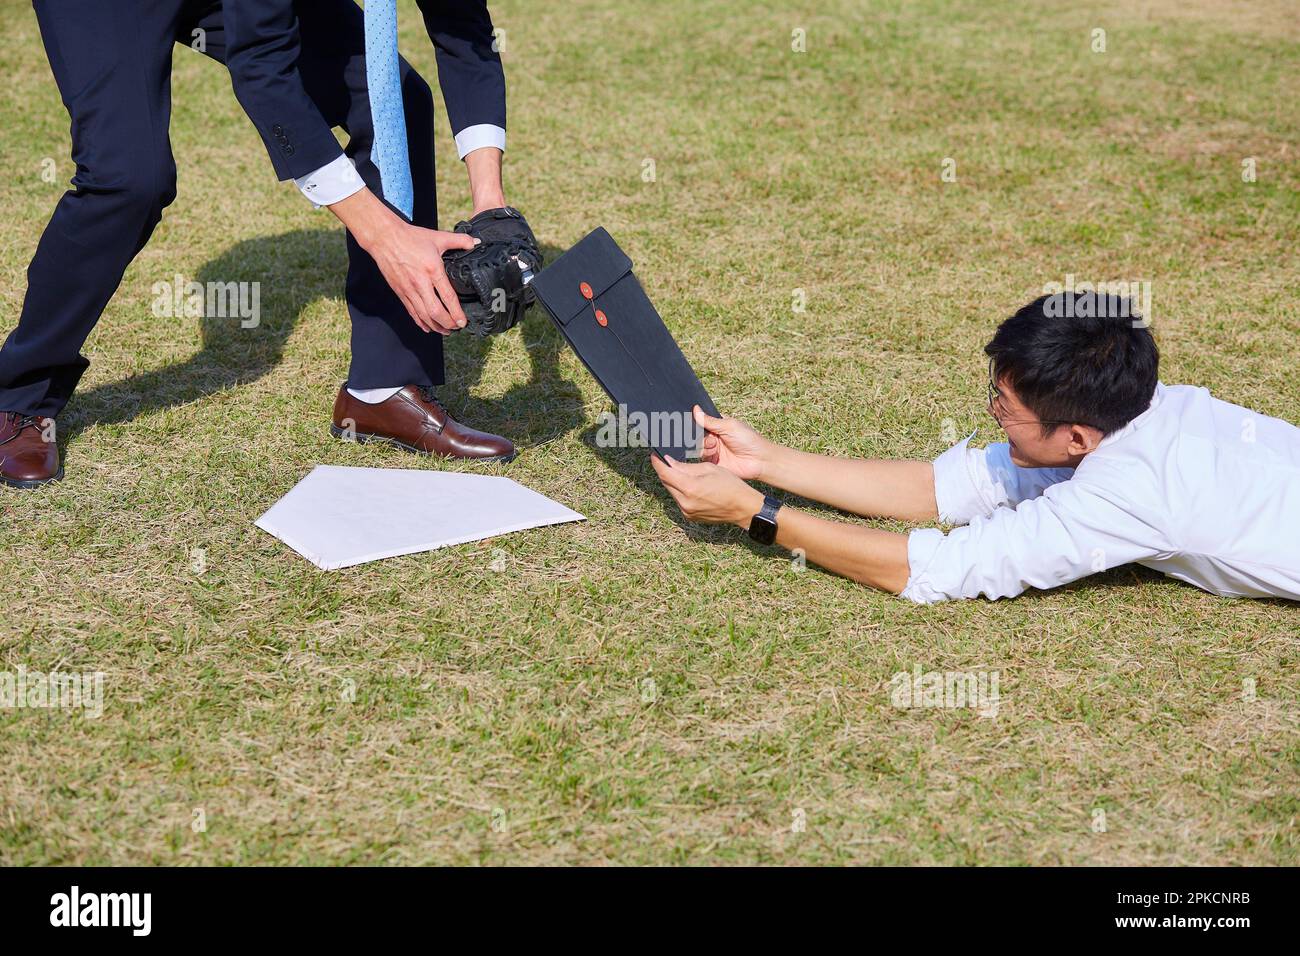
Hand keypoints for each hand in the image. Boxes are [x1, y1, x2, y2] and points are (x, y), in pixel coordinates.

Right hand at [325, 187, 476, 333]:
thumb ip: (459, 240)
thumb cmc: (411, 237)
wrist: (384, 238)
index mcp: (432, 270)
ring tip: (446, 331)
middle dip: (448, 324)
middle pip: (436, 312)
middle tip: (457, 327)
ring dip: (436, 327)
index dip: (457, 313)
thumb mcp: (438, 237)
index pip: (448, 297)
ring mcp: (409, 289)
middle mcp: (420, 283)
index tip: (464, 321)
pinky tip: (428, 328)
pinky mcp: (400, 292)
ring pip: (423, 315)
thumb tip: (476, 242)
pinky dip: (421, 322)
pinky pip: (412, 312)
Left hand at [650, 453, 764, 526]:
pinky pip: (679, 501)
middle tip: (667, 461)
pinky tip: (690, 487)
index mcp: (690, 488)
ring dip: (674, 482)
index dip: (657, 463)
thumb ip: (687, 467)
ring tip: (683, 474)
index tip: (654, 456)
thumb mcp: (709, 469)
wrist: (743, 508)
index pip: (665, 473)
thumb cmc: (730, 486)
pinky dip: (681, 492)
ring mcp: (686, 511)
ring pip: (672, 492)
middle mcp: (685, 502)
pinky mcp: (689, 517)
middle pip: (666, 483)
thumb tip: (670, 462)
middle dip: (666, 472)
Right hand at [692, 406, 772, 480]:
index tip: (695, 423)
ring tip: (715, 448)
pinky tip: (715, 455)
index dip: (697, 422)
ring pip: (698, 447)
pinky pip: (702, 459)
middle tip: (712, 439)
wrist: (759, 461)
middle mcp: (715, 437)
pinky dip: (706, 455)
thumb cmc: (749, 440)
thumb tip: (696, 409)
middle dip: (702, 437)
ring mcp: (714, 450)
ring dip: (704, 446)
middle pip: (698, 435)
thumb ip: (710, 420)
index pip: (702, 421)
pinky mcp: (714, 462)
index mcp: (719, 425)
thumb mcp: (729, 426)